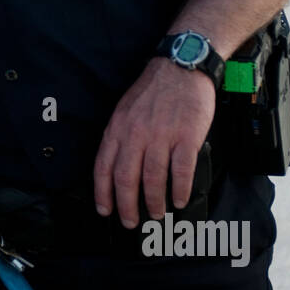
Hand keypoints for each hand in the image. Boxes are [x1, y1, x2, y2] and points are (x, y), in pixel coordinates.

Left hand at [93, 57, 215, 227]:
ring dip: (154, 202)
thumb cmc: (153, 91)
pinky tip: (180, 200)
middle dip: (127, 206)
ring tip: (157, 214)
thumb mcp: (125, 110)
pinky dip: (180, 190)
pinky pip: (181, 171)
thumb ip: (121, 137)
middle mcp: (136, 134)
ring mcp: (162, 136)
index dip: (103, 193)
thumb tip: (118, 169)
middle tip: (131, 222)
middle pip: (126, 179)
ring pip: (153, 179)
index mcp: (117, 128)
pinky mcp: (186, 137)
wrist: (181, 67)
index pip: (103, 167)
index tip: (105, 210)